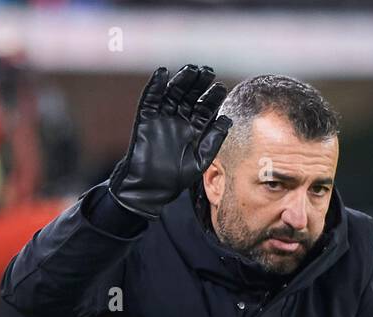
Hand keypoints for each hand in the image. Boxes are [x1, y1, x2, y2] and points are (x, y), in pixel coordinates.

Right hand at [108, 64, 231, 219]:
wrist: (149, 189)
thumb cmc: (175, 179)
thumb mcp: (200, 160)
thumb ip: (213, 140)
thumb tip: (227, 119)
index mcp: (193, 131)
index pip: (205, 109)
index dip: (212, 98)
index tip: (220, 87)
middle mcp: (179, 121)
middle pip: (190, 97)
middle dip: (198, 84)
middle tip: (207, 71)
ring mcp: (162, 119)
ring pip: (172, 94)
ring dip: (180, 81)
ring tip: (190, 70)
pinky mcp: (145, 120)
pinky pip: (150, 100)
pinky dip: (155, 86)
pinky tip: (162, 73)